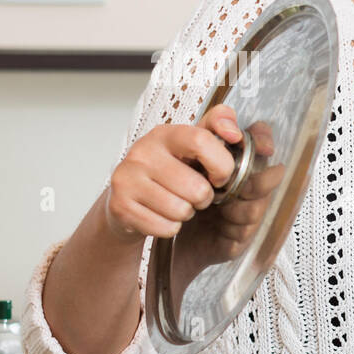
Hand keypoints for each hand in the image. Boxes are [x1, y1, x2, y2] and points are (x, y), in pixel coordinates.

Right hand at [105, 104, 244, 241]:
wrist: (130, 197)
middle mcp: (142, 153)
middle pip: (196, 187)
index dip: (221, 165)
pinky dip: (171, 227)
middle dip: (204, 198)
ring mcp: (126, 178)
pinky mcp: (120, 206)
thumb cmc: (171, 170)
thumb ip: (220, 126)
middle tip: (194, 194)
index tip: (220, 176)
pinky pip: (166, 227)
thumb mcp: (196, 143)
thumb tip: (233, 133)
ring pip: (181, 210)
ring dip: (187, 213)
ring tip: (177, 202)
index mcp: (166, 134)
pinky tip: (162, 215)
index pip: (201, 141)